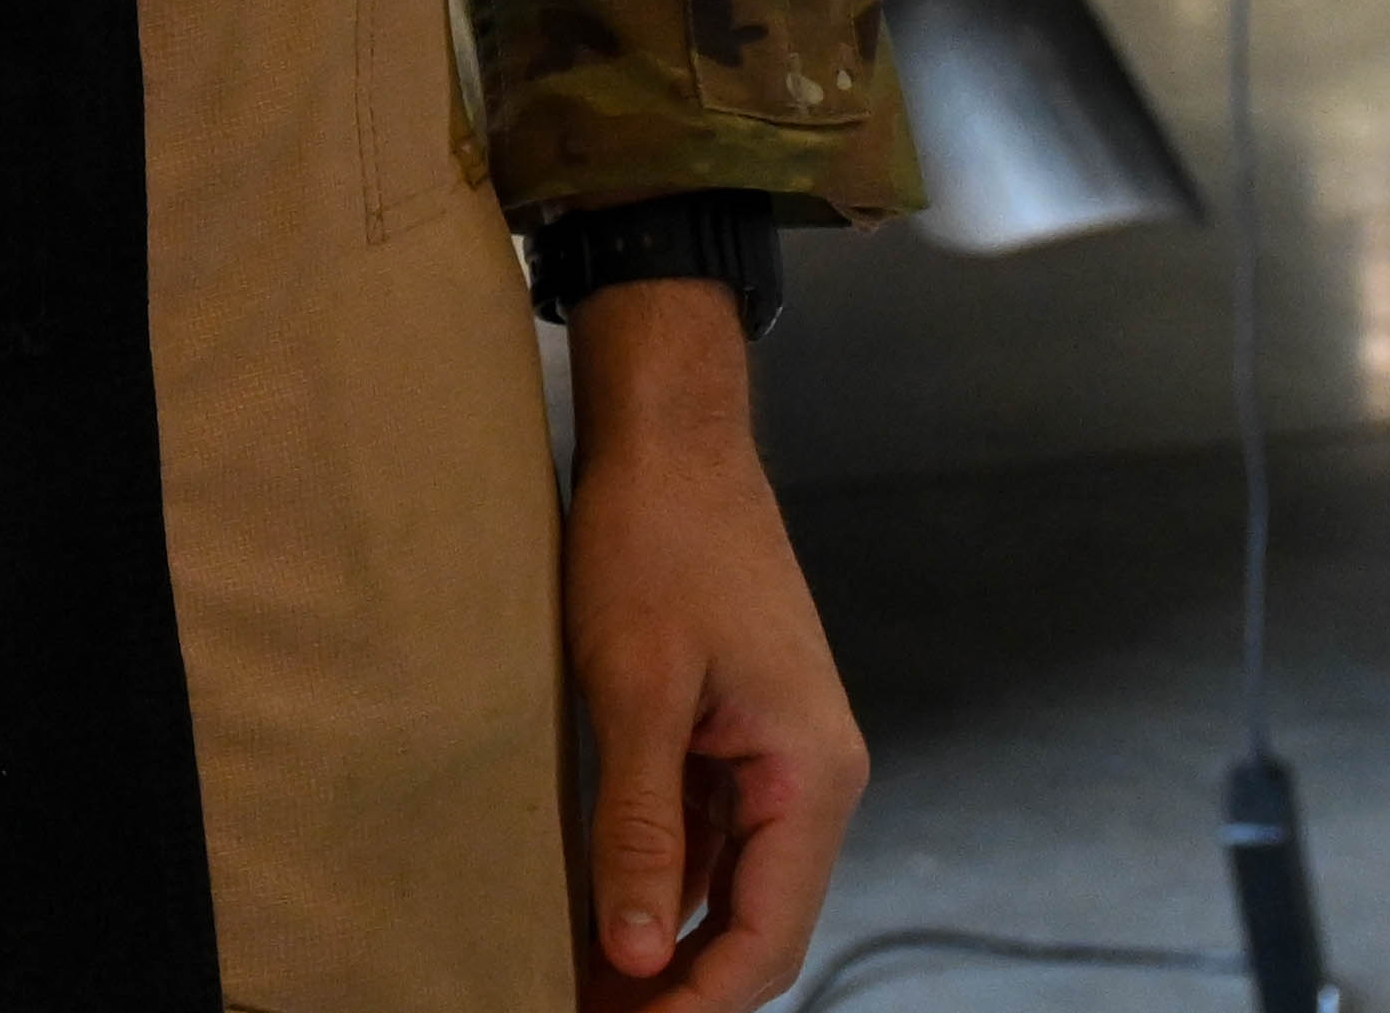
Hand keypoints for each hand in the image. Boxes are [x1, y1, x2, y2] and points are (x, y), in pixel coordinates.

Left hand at [559, 278, 864, 1012]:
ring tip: (578, 980)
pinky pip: (710, 837)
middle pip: (756, 926)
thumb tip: (639, 953)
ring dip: (666, 940)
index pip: (766, 938)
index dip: (693, 1003)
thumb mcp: (636, 691)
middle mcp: (812, 778)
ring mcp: (777, 757)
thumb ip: (641, 828)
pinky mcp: (738, 735)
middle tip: (578, 1008)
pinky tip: (598, 909)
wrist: (670, 435)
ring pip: (731, 888)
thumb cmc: (654, 543)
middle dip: (677, 985)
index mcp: (811, 775)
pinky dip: (661, 882)